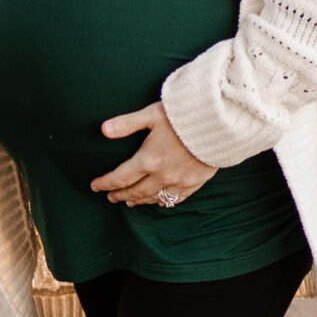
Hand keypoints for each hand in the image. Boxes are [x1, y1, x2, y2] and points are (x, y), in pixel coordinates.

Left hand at [91, 104, 215, 207]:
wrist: (221, 125)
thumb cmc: (185, 116)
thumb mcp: (152, 115)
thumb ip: (127, 123)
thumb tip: (103, 129)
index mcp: (148, 159)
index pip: (120, 177)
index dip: (105, 183)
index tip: (95, 186)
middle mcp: (162, 175)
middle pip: (135, 191)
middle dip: (119, 194)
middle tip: (110, 197)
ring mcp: (179, 182)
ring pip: (154, 198)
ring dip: (139, 200)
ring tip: (130, 201)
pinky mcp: (194, 183)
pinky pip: (175, 199)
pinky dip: (163, 201)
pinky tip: (159, 201)